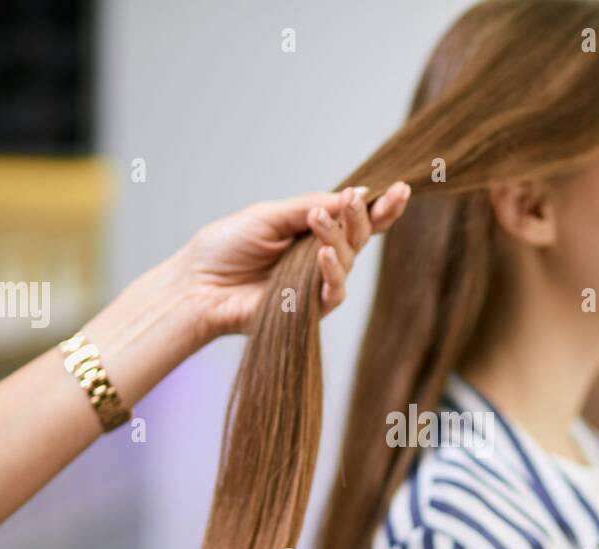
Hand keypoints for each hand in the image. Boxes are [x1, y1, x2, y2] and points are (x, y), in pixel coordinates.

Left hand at [170, 182, 411, 342]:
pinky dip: (332, 270)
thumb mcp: (270, 214)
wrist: (198, 285)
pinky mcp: (309, 309)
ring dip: (338, 238)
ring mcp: (316, 283)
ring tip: (319, 221)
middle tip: (354, 200)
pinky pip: (333, 291)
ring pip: (348, 260)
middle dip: (363, 217)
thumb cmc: (227, 247)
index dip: (381, 207)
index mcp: (312, 230)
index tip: (401, 189)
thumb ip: (312, 205)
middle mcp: (320, 256)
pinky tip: (323, 254)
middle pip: (359, 237)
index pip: (354, 219)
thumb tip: (357, 193)